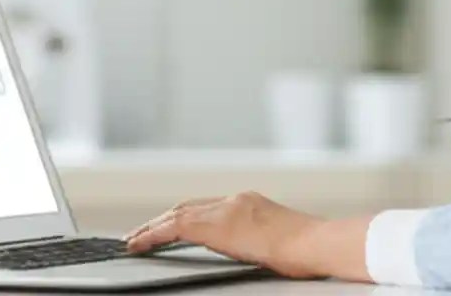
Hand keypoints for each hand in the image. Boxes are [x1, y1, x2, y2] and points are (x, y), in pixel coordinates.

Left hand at [123, 192, 326, 278]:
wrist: (317, 244)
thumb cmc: (309, 250)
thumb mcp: (278, 241)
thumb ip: (256, 239)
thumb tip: (249, 249)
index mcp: (249, 203)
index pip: (207, 207)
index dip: (184, 217)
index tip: (168, 227)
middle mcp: (236, 200)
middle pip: (187, 206)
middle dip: (162, 220)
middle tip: (141, 234)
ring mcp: (227, 208)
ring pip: (177, 213)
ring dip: (153, 226)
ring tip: (134, 240)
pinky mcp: (219, 224)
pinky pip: (176, 226)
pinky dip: (154, 234)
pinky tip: (140, 243)